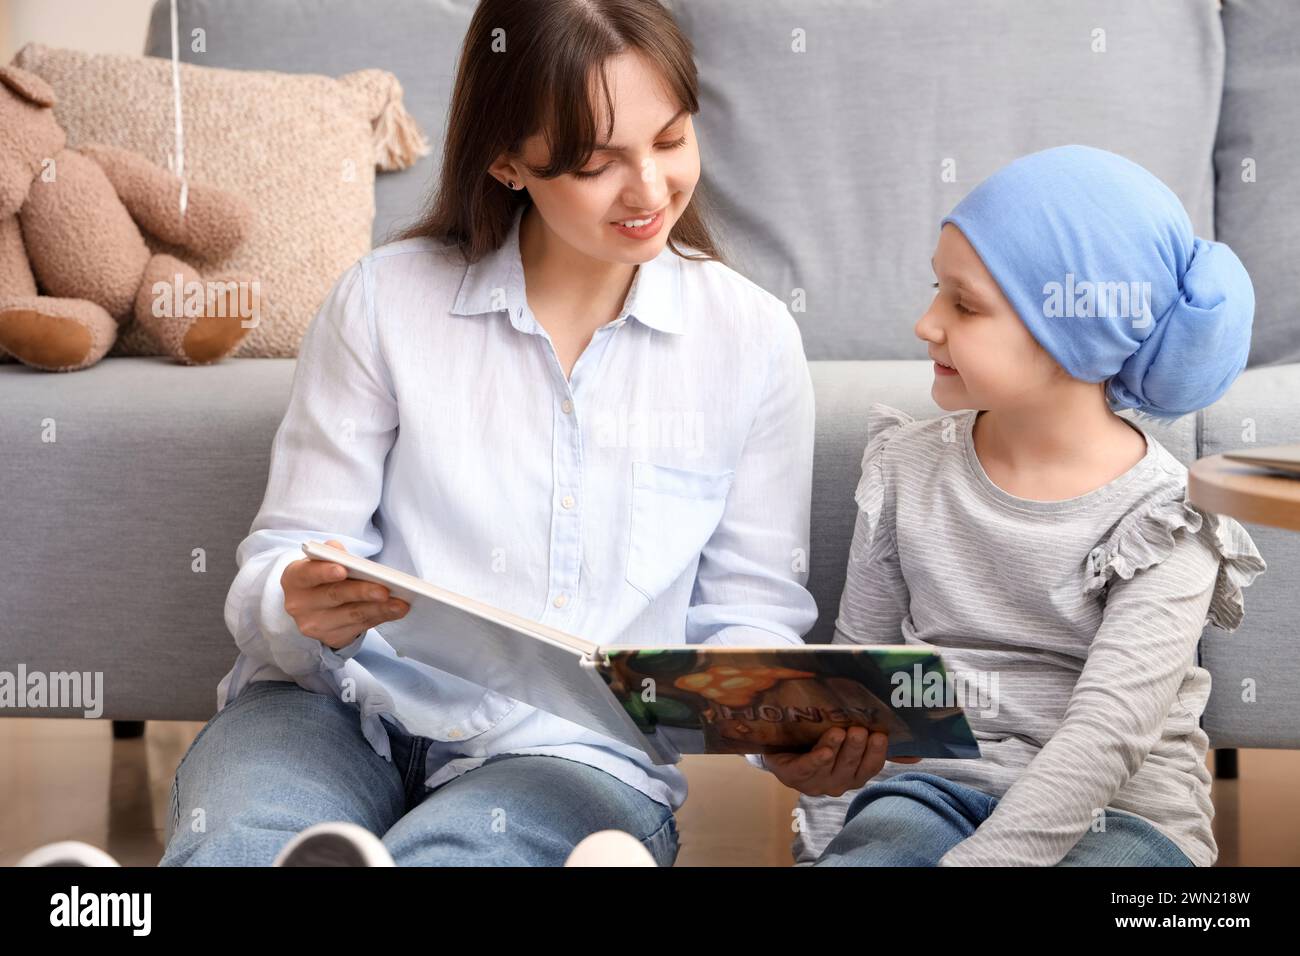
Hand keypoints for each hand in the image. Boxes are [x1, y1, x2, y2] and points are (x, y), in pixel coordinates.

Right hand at [280, 539, 408, 648]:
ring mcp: (314, 625)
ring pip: (352, 615)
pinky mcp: (331, 638)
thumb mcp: (320, 562)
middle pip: (335, 596)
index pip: (308, 574)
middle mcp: (299, 605)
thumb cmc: (321, 577)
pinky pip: (360, 626)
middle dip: (362, 592)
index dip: (324, 572)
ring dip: (379, 609)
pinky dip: (381, 617)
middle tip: (384, 590)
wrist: (311, 606)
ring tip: (399, 603)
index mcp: (295, 579)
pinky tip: (395, 610)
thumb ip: (330, 554)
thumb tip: (340, 551)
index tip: (343, 569)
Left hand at [764, 726, 921, 796]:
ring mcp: (814, 782)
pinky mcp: (792, 775)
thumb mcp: (850, 742)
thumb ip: (878, 746)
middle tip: (861, 730)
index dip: (876, 754)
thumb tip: (918, 754)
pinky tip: (824, 749)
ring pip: (830, 768)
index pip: (870, 768)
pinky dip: (817, 760)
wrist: (779, 743)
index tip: (882, 735)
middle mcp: (836, 783)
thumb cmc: (819, 741)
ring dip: (838, 750)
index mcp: (853, 775)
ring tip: (842, 731)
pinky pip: (806, 770)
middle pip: (851, 768)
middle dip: (857, 749)